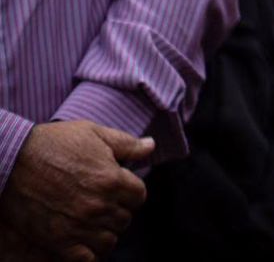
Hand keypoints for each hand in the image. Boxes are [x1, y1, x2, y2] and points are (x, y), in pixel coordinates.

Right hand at [0, 120, 153, 260]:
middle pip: (124, 219)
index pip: (139, 196)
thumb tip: (151, 146)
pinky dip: (88, 254)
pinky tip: (83, 242)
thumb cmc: (54, 143)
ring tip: (94, 223)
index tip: (119, 189)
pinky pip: (85, 259)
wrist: (12, 160)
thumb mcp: (94, 134)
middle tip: (103, 204)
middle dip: (118, 211)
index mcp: (112, 179)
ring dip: (105, 233)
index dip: (130, 192)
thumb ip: (126, 144)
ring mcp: (78, 225)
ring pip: (108, 241)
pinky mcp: (58, 240)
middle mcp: (99, 205)